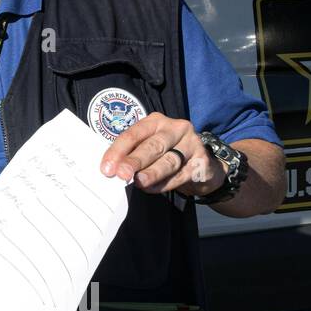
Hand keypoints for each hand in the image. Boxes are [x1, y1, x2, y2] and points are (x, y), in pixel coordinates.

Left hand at [99, 112, 224, 196]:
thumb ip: (132, 154)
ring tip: (139, 182)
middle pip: (153, 145)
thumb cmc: (165, 154)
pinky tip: (153, 188)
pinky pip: (182, 174)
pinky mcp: (202, 161)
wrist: (201, 165)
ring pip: (169, 160)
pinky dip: (166, 183)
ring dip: (152, 173)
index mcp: (156, 122)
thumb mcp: (148, 148)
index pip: (134, 134)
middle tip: (122, 174)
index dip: (119, 151)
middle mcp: (175, 128)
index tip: (107, 168)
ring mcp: (192, 143)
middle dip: (135, 160)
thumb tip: (112, 169)